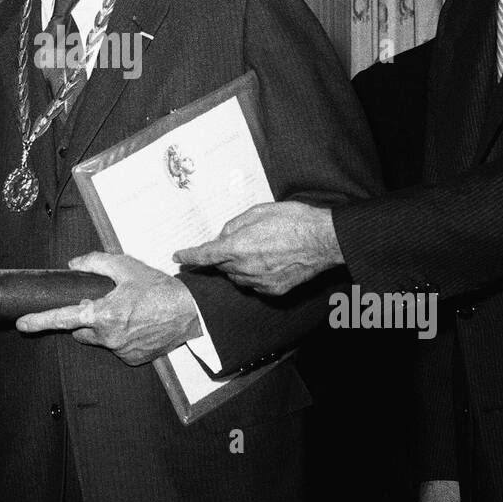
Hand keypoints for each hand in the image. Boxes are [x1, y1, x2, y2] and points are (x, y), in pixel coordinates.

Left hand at [15, 252, 200, 365]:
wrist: (190, 312)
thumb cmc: (159, 288)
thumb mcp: (126, 266)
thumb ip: (95, 263)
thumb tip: (73, 265)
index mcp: (103, 314)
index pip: (63, 319)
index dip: (39, 321)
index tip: (22, 323)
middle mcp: (109, 336)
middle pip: (80, 330)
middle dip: (84, 319)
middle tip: (103, 303)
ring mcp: (121, 351)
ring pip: (98, 339)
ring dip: (103, 327)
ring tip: (127, 312)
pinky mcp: (132, 359)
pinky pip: (116, 348)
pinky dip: (120, 337)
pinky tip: (137, 324)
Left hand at [174, 201, 341, 294]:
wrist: (324, 240)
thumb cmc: (293, 220)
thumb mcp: (259, 211)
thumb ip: (235, 225)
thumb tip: (223, 236)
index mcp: (238, 246)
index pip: (204, 255)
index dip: (188, 256)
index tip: (178, 257)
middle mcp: (245, 268)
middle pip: (221, 266)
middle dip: (223, 256)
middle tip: (240, 241)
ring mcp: (260, 282)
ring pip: (237, 277)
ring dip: (238, 266)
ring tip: (259, 249)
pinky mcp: (274, 290)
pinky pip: (254, 284)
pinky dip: (254, 275)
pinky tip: (269, 262)